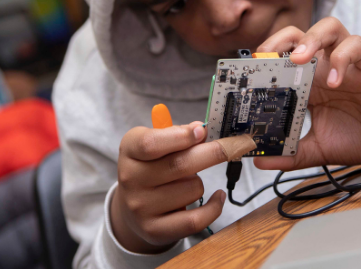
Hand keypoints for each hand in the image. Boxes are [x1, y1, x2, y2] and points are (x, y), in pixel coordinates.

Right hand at [111, 121, 227, 253]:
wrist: (131, 207)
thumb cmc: (151, 166)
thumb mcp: (156, 143)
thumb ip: (177, 134)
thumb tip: (201, 130)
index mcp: (130, 150)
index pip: (151, 143)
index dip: (180, 136)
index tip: (202, 131)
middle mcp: (130, 179)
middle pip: (179, 165)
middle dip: (211, 153)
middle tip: (231, 147)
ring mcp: (141, 207)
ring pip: (192, 189)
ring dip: (200, 182)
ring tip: (190, 181)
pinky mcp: (154, 229)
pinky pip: (195, 220)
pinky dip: (214, 207)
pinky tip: (218, 197)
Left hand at [254, 17, 360, 171]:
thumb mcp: (321, 149)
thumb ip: (292, 153)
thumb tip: (259, 159)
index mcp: (310, 82)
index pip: (281, 59)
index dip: (262, 61)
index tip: (244, 75)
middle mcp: (326, 66)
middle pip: (298, 34)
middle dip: (279, 40)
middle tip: (265, 56)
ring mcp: (349, 61)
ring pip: (327, 27)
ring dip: (310, 38)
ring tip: (299, 57)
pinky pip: (356, 45)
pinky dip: (342, 58)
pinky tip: (335, 81)